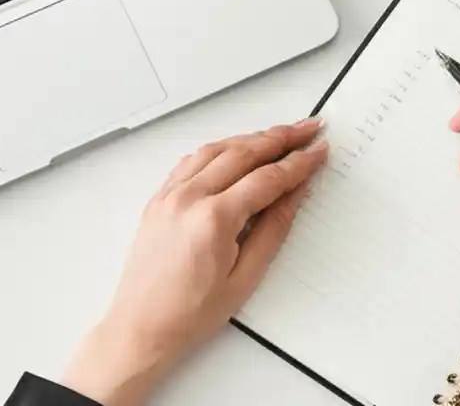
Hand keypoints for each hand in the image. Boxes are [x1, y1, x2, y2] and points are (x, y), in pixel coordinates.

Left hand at [62, 119, 327, 405]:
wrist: (141, 329)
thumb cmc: (188, 314)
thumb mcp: (244, 277)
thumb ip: (273, 229)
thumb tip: (294, 194)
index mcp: (213, 219)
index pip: (267, 178)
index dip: (298, 163)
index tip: (318, 151)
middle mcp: (188, 198)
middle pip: (244, 152)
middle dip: (280, 137)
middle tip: (307, 129)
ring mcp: (169, 196)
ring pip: (216, 149)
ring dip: (250, 138)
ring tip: (278, 134)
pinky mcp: (158, 199)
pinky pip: (191, 161)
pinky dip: (219, 148)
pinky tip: (234, 148)